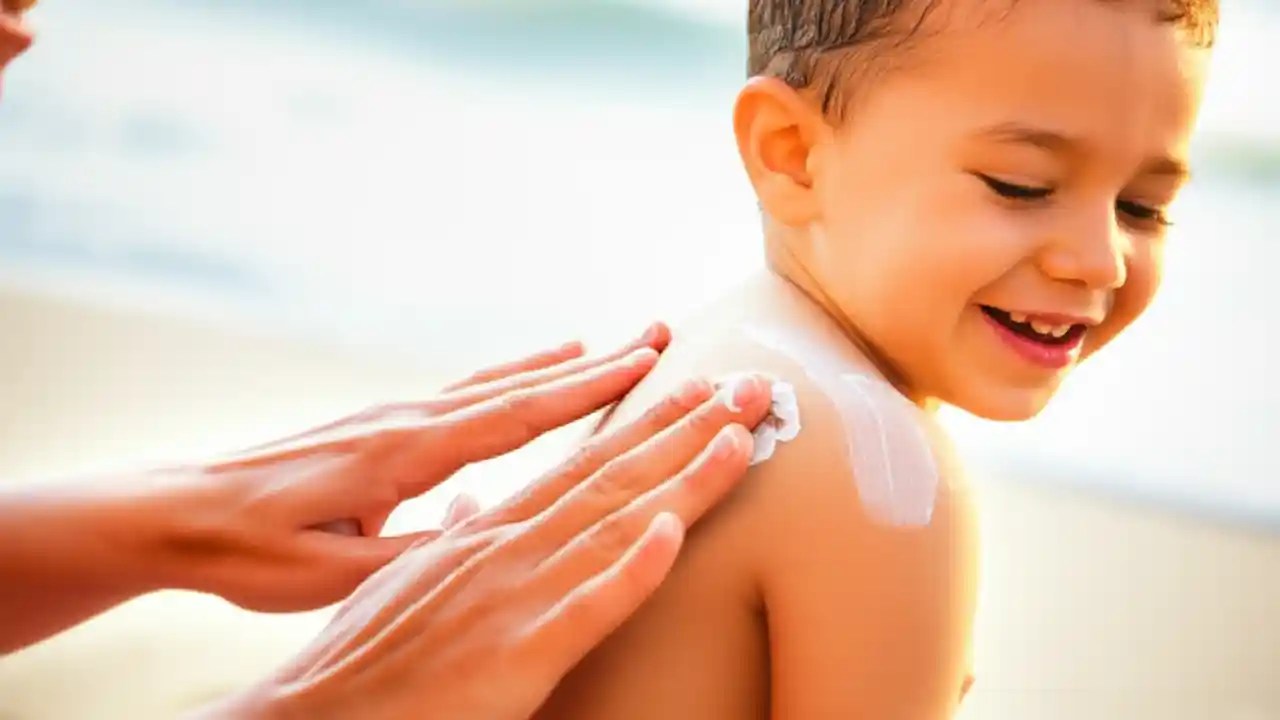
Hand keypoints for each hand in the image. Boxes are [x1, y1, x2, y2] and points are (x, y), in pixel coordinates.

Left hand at [164, 324, 671, 612]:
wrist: (178, 511)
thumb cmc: (251, 550)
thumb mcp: (333, 572)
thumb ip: (410, 552)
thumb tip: (480, 536)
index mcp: (403, 454)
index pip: (513, 417)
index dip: (583, 391)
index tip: (641, 364)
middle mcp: (406, 420)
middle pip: (518, 385)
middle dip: (593, 362)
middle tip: (654, 336)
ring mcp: (393, 416)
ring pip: (494, 381)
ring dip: (558, 364)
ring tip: (610, 345)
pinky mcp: (380, 425)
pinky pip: (464, 392)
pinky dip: (511, 375)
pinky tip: (528, 370)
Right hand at [198, 373, 774, 719]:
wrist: (312, 716)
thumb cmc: (369, 657)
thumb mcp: (412, 579)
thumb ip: (452, 537)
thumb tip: (472, 503)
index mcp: (491, 532)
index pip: (584, 465)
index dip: (647, 427)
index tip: (697, 389)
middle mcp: (508, 546)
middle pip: (615, 475)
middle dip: (688, 427)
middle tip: (752, 386)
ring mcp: (514, 594)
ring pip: (614, 522)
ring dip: (683, 476)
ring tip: (739, 434)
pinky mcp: (517, 653)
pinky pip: (585, 607)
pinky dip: (631, 568)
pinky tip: (671, 533)